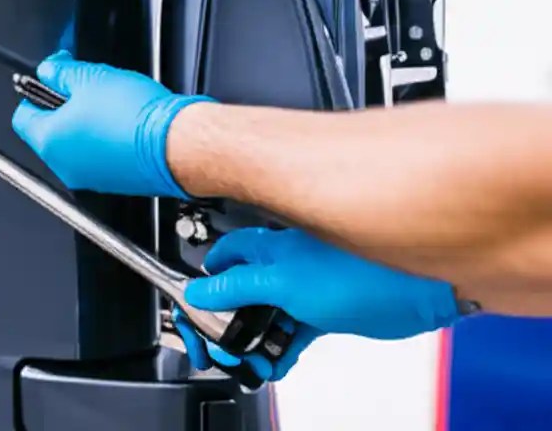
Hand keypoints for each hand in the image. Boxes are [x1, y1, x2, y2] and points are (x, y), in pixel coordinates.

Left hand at [10, 50, 211, 197]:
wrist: (176, 143)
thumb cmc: (136, 116)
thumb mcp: (90, 77)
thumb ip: (60, 71)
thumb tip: (49, 70)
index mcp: (49, 141)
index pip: (22, 116)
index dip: (35, 94)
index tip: (53, 81)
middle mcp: (64, 166)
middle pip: (49, 132)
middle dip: (64, 108)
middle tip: (86, 89)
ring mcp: (88, 178)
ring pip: (75, 146)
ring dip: (85, 125)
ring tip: (109, 107)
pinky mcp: (112, 183)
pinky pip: (98, 159)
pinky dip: (105, 142)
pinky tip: (123, 126)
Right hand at [174, 228, 463, 380]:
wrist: (418, 290)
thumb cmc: (360, 273)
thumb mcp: (284, 284)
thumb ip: (239, 288)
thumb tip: (199, 292)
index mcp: (266, 246)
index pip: (218, 260)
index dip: (202, 284)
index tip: (193, 313)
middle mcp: (281, 264)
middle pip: (238, 293)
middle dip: (225, 323)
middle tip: (221, 348)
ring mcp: (301, 288)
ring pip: (263, 316)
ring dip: (253, 341)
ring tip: (252, 363)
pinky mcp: (321, 311)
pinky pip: (290, 332)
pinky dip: (280, 349)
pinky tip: (276, 364)